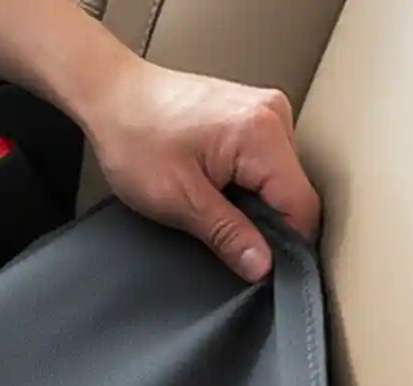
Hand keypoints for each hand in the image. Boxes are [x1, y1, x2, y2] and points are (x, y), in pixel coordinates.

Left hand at [80, 61, 320, 281]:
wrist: (110, 93)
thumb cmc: (133, 137)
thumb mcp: (177, 198)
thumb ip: (227, 234)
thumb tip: (263, 266)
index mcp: (262, 134)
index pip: (302, 206)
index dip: (285, 244)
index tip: (258, 266)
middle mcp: (274, 114)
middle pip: (293, 191)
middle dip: (264, 221)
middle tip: (221, 234)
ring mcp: (265, 110)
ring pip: (279, 178)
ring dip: (252, 201)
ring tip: (209, 202)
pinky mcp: (251, 113)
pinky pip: (264, 161)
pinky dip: (244, 181)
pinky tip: (212, 184)